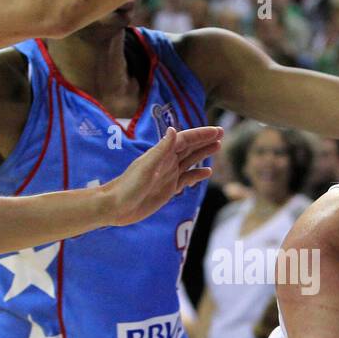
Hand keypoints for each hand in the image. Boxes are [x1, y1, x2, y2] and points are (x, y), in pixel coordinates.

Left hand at [104, 126, 219, 226]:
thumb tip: (173, 130)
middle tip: (222, 133)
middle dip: (205, 140)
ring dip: (203, 154)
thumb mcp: (146, 167)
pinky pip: (187, 179)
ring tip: (218, 147)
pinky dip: (197, 175)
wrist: (116, 207)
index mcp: (162, 154)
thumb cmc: (128, 186)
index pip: (185, 140)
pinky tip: (207, 172)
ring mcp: (168, 175)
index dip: (201, 134)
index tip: (216, 131)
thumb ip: (161, 150)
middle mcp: (166, 162)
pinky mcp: (168, 189)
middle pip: (190, 148)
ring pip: (190, 161)